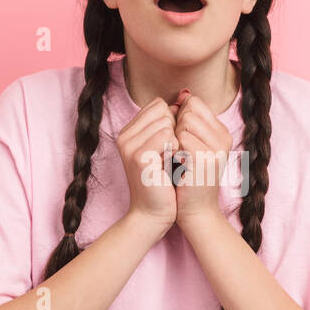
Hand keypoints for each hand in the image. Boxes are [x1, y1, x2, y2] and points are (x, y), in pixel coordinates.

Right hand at [118, 96, 178, 235]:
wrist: (154, 213)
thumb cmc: (164, 181)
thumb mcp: (165, 146)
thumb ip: (170, 121)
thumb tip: (185, 96)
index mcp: (129, 131)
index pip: (158, 105)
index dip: (172, 122)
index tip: (169, 147)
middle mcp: (125, 135)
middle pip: (163, 111)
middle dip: (174, 131)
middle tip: (168, 158)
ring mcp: (129, 145)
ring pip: (167, 123)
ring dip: (176, 143)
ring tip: (168, 163)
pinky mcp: (139, 156)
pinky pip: (169, 137)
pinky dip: (176, 151)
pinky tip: (168, 168)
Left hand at [170, 88, 233, 231]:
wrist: (194, 212)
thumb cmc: (186, 179)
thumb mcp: (191, 145)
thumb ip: (188, 120)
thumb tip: (183, 93)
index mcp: (222, 132)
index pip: (195, 103)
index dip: (179, 117)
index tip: (178, 140)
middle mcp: (224, 137)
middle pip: (189, 110)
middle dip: (175, 127)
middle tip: (178, 153)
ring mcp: (217, 147)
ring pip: (185, 121)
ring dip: (173, 138)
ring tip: (178, 159)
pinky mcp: (205, 158)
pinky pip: (180, 138)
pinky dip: (172, 150)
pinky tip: (177, 166)